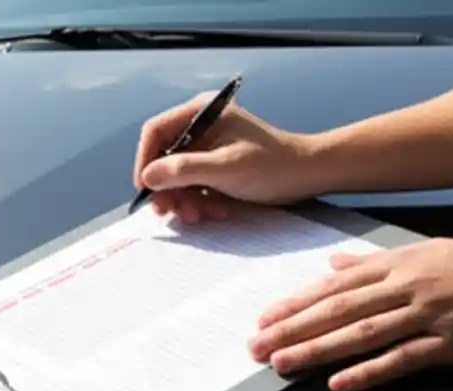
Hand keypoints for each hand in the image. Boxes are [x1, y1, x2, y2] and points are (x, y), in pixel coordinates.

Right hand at [134, 93, 322, 221]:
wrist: (307, 176)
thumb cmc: (272, 166)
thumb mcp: (225, 168)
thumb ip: (185, 170)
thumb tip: (148, 177)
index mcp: (201, 113)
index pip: (155, 132)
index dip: (145, 161)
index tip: (146, 190)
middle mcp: (200, 126)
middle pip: (162, 157)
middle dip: (166, 188)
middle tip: (171, 213)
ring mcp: (206, 146)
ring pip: (175, 176)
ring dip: (182, 199)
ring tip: (198, 216)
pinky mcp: (213, 166)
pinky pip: (191, 185)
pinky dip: (197, 201)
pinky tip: (214, 211)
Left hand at [247, 238, 452, 390]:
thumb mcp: (425, 254)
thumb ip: (375, 263)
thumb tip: (334, 264)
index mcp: (397, 265)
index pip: (335, 286)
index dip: (296, 303)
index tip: (263, 318)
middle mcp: (406, 288)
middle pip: (339, 310)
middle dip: (293, 329)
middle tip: (256, 346)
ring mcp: (427, 316)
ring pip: (362, 334)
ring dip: (318, 349)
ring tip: (282, 363)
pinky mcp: (450, 344)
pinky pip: (403, 359)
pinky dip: (370, 371)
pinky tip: (339, 383)